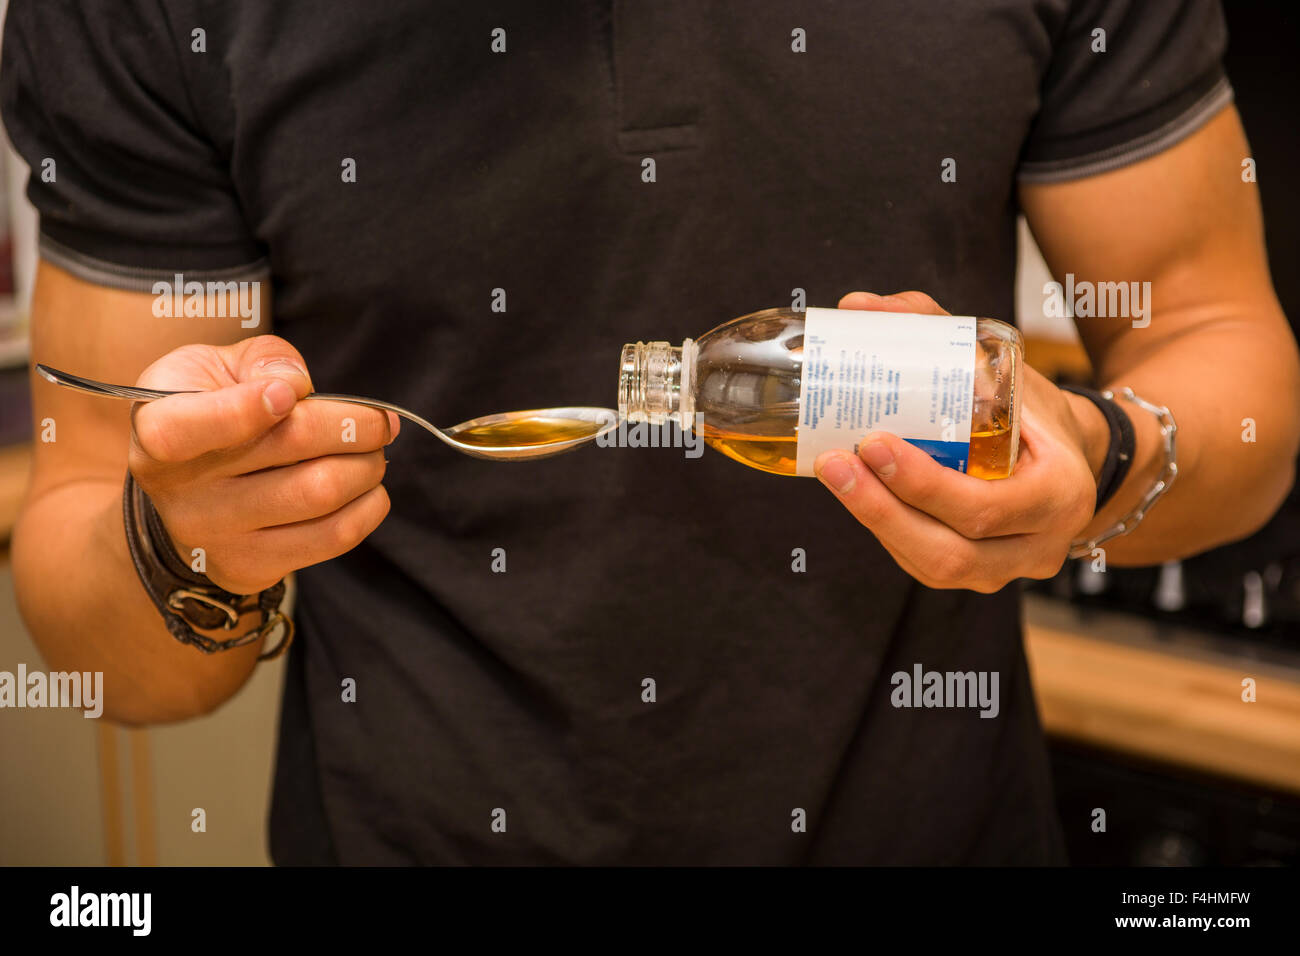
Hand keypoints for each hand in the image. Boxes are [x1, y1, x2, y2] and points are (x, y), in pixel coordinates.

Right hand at [127, 335, 397, 594]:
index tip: (291, 394)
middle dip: (355, 426)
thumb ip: (259, 360)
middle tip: (377, 422)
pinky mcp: (250, 568)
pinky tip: (367, 489)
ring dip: (368, 466)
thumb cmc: (208, 408)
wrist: (184, 489)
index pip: (187, 429)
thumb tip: (295, 385)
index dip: (246, 409)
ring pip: (320, 494)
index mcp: (158, 428)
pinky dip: (367, 507)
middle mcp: (179, 491)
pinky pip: (332, 538)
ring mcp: (214, 536)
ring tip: (374, 452)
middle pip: (291, 449)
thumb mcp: (212, 364)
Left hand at [813, 291, 1099, 592]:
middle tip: (836, 463)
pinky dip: (886, 530)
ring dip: (876, 523)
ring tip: (834, 475)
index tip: (874, 442)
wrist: (1070, 453)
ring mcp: (1008, 569)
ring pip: (934, 567)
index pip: (986, 507)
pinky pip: (925, 564)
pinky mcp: (978, 574)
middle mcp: (1040, 546)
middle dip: (883, 510)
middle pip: (952, 552)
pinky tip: (855, 493)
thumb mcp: (1006, 364)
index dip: (924, 485)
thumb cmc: (1034, 408)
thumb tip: (858, 306)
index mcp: (1061, 494)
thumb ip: (937, 329)